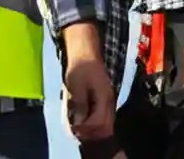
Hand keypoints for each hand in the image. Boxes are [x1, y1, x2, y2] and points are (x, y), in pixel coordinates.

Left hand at [62, 22, 115, 141]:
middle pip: (106, 127)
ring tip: (79, 128)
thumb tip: (78, 123)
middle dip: (91, 132)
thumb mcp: (76, 86)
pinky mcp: (104, 99)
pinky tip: (83, 120)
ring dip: (93, 129)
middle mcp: (109, 101)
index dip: (86, 129)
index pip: (99, 122)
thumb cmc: (79, 67)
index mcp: (104, 97)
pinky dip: (94, 123)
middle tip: (76, 131)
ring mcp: (108, 100)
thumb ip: (79, 105)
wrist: (85, 51)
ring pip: (106, 124)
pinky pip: (103, 117)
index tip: (74, 128)